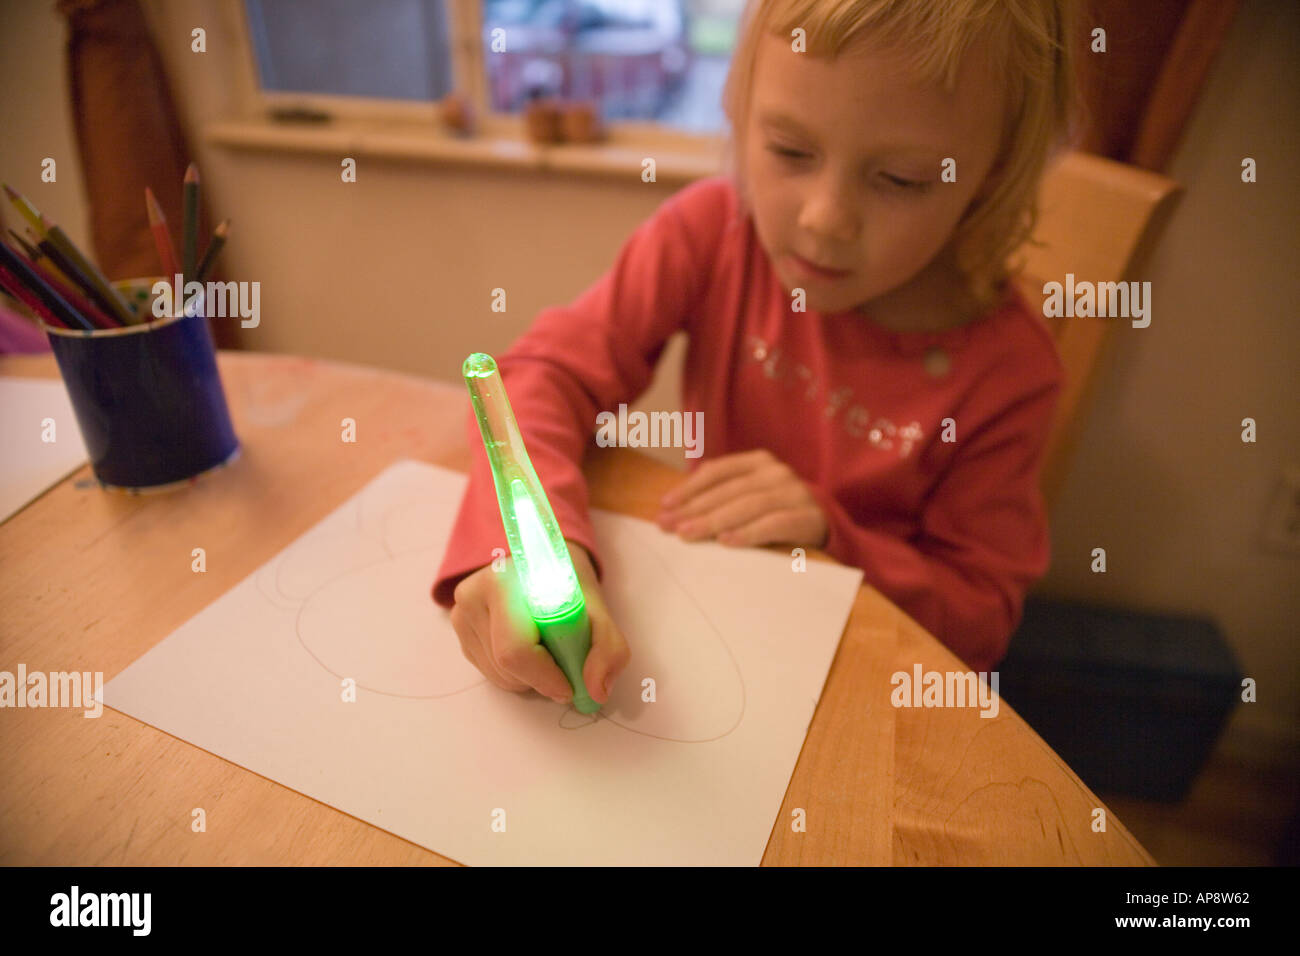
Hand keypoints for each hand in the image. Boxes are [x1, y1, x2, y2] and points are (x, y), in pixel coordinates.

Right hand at [448, 540, 629, 704]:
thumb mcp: (599, 612)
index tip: (570, 685)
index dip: (545, 676)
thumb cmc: (568, 586)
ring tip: (547, 650)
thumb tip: (596, 691)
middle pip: (505, 667)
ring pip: (497, 676)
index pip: (515, 649)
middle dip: (541, 679)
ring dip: (529, 679)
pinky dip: (516, 674)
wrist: (544, 564)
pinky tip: (529, 650)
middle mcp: (473, 596)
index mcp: (503, 582)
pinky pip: (489, 673)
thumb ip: (608, 650)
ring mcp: (460, 614)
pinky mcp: (460, 632)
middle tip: (565, 665)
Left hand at [656, 449, 827, 548]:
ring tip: (689, 535)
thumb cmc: (777, 510)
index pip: (717, 472)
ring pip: (748, 505)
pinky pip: (774, 524)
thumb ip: (721, 494)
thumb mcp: (751, 495)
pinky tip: (727, 542)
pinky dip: (748, 533)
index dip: (689, 488)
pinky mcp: (807, 517)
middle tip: (669, 527)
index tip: (664, 506)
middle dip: (694, 509)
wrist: (826, 522)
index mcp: (757, 461)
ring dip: (714, 521)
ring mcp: (793, 493)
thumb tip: (674, 507)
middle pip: (728, 491)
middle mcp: (776, 472)